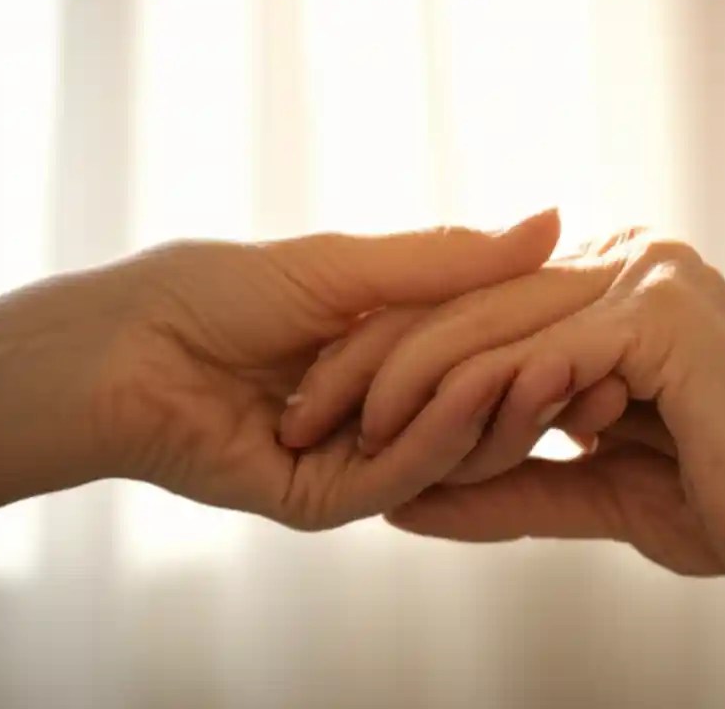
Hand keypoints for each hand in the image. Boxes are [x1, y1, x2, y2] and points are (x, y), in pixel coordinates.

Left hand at [0, 211, 561, 577]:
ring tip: (548, 373)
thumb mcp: (351, 268)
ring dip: (501, 414)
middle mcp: (377, 419)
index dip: (541, 344)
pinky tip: (475, 397)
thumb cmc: (215, 292)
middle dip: (536, 391)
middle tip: (600, 365)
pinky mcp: (320, 501)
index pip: (485, 360)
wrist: (121, 343)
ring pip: (451, 457)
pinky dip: (439, 438)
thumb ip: (450, 262)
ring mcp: (351, 466)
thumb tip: (554, 223)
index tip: (603, 319)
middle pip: (480, 417)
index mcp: (387, 363)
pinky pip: (399, 479)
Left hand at [283, 229, 724, 638]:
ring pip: (493, 325)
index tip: (328, 422)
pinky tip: (430, 437)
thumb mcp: (599, 495)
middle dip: (376, 368)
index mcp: (601, 297)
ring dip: (413, 384)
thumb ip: (507, 488)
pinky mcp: (661, 311)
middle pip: (465, 309)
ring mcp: (641, 277)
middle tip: (301, 420)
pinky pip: (546, 353)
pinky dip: (484, 397)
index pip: (473, 319)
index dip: (392, 368)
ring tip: (350, 434)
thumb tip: (405, 504)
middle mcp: (616, 267)